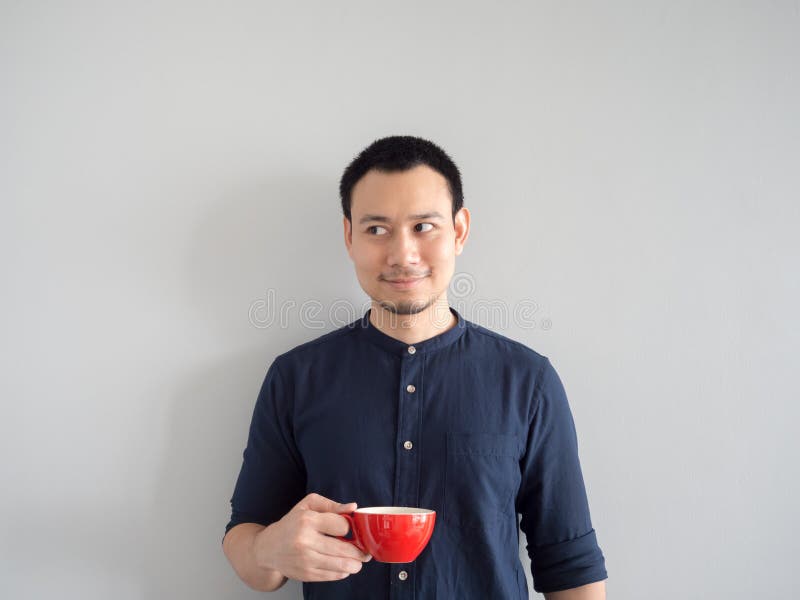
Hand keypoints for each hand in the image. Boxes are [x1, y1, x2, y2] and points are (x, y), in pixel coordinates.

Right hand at [252, 492, 372, 581]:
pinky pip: (332, 575)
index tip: (353, 530)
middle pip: (345, 549)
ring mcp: (305, 560)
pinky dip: (342, 572)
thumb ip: (332, 505)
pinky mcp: (306, 574)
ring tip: (358, 562)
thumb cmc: (292, 523)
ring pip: (341, 565)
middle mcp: (305, 541)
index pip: (342, 526)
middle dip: (360, 552)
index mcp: (307, 520)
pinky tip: (343, 567)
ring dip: (355, 565)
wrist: (269, 548)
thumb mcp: (308, 505)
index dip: (352, 528)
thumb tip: (353, 508)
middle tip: (365, 552)